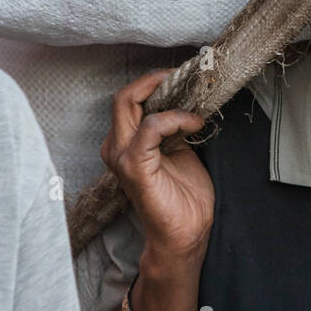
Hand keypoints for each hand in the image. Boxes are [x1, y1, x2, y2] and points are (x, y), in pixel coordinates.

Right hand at [100, 70, 213, 265]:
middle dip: (157, 80)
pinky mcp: (134, 165)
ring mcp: (121, 155)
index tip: (187, 78)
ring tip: (194, 105)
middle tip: (187, 77)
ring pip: (128, 102)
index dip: (157, 82)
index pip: (131, 98)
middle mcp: (116, 146)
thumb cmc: (184, 197)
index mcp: (126, 141)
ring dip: (167, 95)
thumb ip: (175, 126)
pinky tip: (193, 124)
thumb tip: (188, 99)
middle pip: (124, 95)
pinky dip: (174, 118)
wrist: (185, 233)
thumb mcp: (181, 150)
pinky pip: (150, 126)